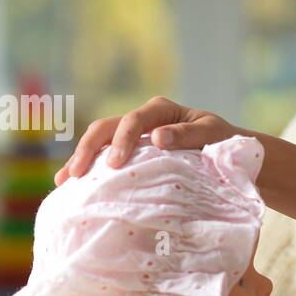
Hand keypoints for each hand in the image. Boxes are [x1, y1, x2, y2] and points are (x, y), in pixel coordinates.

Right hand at [54, 96, 242, 184]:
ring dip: (81, 159)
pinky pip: (104, 157)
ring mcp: (133, 136)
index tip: (114, 163)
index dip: (122, 140)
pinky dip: (89, 169)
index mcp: (161, 111)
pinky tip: (71, 185)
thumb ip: (189, 134)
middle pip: (106, 128)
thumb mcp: (213, 134)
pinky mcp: (131, 153)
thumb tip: (157, 138)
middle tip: (77, 173)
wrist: (229, 152)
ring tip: (65, 181)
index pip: (134, 120)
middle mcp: (143, 119)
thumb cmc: (223, 142)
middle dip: (89, 149)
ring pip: (99, 141)